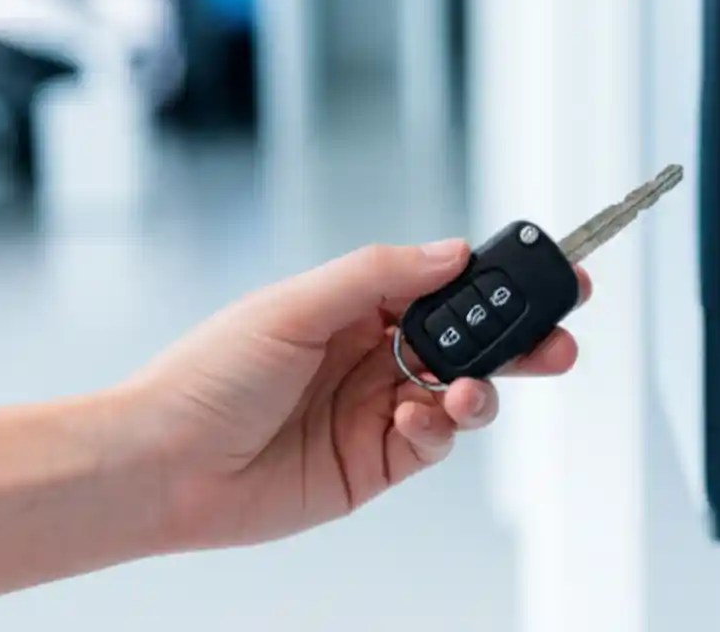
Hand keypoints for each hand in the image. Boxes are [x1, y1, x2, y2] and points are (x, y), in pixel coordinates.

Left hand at [128, 240, 590, 551]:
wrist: (161, 468)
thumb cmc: (206, 376)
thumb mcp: (294, 306)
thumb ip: (378, 276)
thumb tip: (452, 251)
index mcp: (355, 308)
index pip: (444, 287)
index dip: (496, 282)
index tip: (547, 271)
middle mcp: (372, 356)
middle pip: (468, 342)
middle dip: (519, 340)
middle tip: (558, 340)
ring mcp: (376, 411)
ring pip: (462, 394)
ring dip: (483, 388)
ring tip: (472, 391)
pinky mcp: (375, 463)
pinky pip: (433, 442)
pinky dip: (441, 429)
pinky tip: (418, 418)